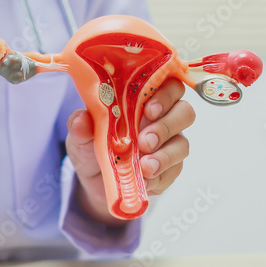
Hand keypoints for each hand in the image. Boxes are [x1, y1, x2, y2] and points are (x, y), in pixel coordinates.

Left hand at [65, 78, 194, 225]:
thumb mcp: (80, 134)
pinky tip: (144, 180)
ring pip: (182, 144)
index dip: (165, 94)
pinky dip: (159, 177)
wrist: (93, 180)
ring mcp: (169, 145)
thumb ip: (81, 125)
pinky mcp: (169, 170)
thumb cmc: (91, 145)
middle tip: (145, 141)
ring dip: (165, 155)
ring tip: (145, 166)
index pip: (169, 86)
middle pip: (184, 112)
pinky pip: (173, 172)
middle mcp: (163, 118)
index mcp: (145, 99)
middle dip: (166, 126)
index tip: (148, 109)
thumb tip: (81, 120)